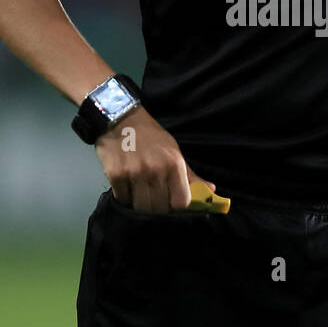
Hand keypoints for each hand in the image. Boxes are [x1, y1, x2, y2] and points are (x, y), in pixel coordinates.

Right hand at [94, 106, 216, 212]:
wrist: (121, 118)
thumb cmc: (151, 136)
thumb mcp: (174, 151)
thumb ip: (190, 174)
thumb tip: (211, 189)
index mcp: (174, 164)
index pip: (181, 202)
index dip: (177, 206)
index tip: (172, 203)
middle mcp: (155, 170)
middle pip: (160, 208)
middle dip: (158, 208)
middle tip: (154, 200)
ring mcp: (134, 173)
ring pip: (141, 207)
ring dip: (141, 205)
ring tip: (140, 194)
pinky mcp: (116, 175)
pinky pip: (123, 199)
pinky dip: (125, 198)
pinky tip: (126, 187)